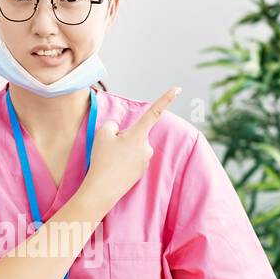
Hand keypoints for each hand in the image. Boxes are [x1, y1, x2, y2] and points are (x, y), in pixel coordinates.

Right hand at [81, 86, 180, 209]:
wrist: (102, 190)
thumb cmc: (103, 159)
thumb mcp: (102, 134)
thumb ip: (113, 125)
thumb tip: (120, 130)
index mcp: (139, 135)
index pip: (154, 112)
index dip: (166, 99)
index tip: (177, 89)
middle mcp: (147, 147)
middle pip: (135, 134)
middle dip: (123, 137)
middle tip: (109, 149)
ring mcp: (145, 161)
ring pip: (133, 147)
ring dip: (122, 150)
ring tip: (110, 160)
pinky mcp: (141, 172)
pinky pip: (132, 159)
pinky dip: (123, 161)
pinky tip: (114, 168)